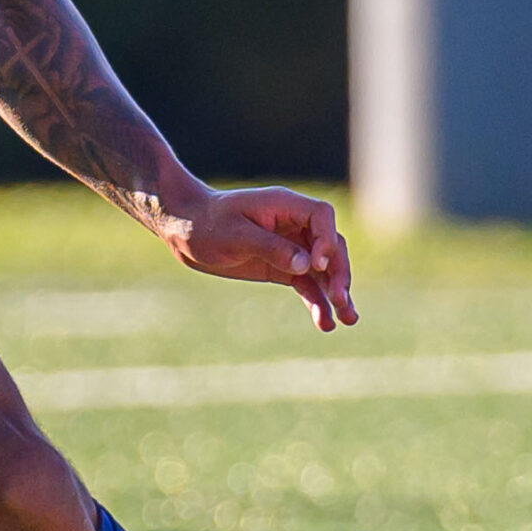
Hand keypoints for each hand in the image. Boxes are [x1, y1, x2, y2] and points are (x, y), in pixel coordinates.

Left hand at [164, 185, 357, 333]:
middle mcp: (294, 225)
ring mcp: (291, 246)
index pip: (322, 217)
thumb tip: (307, 265)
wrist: (183, 230)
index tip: (319, 265)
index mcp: (284, 206)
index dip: (328, 240)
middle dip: (339, 273)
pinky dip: (317, 302)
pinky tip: (325, 324)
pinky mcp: (283, 267)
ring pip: (324, 269)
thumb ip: (271, 248)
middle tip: (341, 301)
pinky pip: (307, 284)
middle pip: (331, 246)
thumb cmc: (205, 224)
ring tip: (348, 320)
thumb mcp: (235, 235)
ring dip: (337, 293)